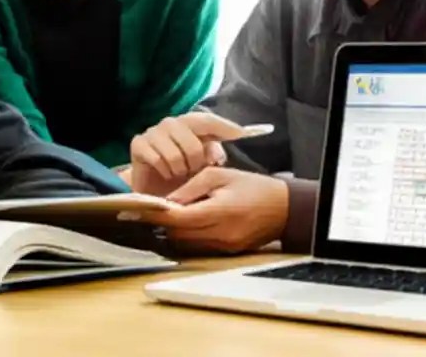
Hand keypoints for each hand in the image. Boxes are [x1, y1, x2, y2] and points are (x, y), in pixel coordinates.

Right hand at [129, 113, 247, 196]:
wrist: (152, 188)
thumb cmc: (182, 173)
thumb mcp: (202, 163)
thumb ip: (213, 155)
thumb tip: (218, 157)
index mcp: (189, 123)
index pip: (208, 120)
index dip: (225, 127)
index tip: (241, 135)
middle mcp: (171, 123)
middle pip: (193, 143)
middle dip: (196, 164)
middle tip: (193, 172)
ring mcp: (153, 131)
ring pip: (175, 155)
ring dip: (179, 170)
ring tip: (179, 174)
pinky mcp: (138, 144)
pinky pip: (158, 160)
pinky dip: (164, 172)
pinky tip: (165, 174)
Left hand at [139, 168, 288, 253]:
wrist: (286, 208)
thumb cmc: (254, 186)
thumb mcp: (222, 174)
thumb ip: (192, 187)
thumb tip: (168, 201)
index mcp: (219, 212)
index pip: (179, 219)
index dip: (157, 215)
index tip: (139, 209)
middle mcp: (220, 234)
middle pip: (179, 235)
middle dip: (163, 224)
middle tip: (150, 211)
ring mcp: (224, 246)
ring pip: (187, 244)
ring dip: (175, 232)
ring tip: (166, 217)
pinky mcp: (228, 252)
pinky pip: (200, 247)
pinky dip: (189, 237)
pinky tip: (186, 224)